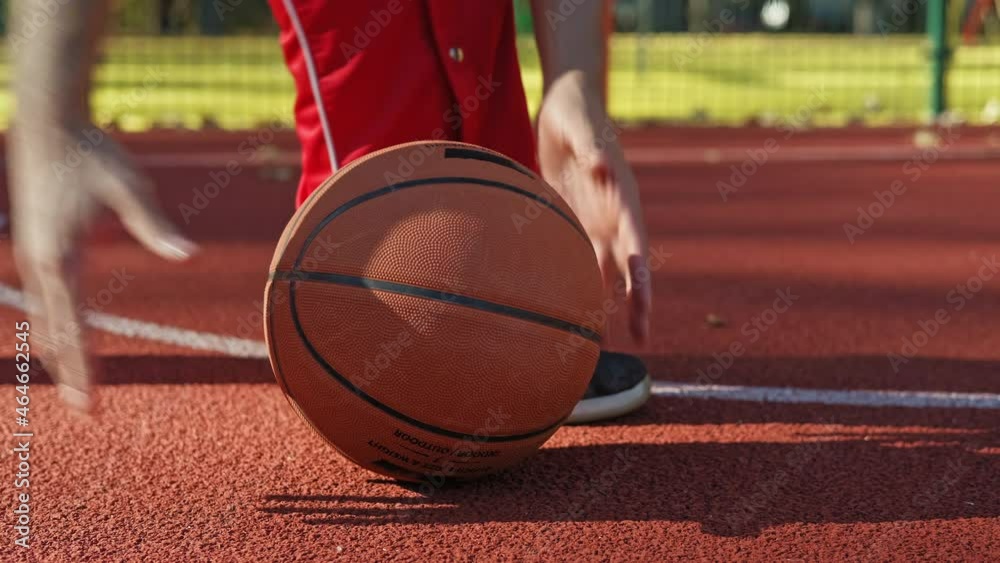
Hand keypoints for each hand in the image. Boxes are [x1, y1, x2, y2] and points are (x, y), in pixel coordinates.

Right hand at [9, 122, 195, 410]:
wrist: (47, 123)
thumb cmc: (91, 153)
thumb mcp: (130, 186)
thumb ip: (155, 226)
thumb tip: (190, 254)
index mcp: (60, 257)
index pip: (73, 327)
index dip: (83, 368)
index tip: (89, 402)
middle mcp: (39, 263)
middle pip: (54, 333)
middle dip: (70, 372)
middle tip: (86, 412)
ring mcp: (32, 255)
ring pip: (43, 319)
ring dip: (59, 352)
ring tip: (75, 386)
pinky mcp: (34, 246)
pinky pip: (43, 299)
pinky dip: (53, 325)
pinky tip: (60, 339)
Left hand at [536, 72, 651, 343]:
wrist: (564, 106)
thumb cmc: (574, 110)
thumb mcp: (580, 123)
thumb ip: (591, 143)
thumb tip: (602, 164)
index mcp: (623, 198)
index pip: (636, 243)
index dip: (641, 275)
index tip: (643, 303)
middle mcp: (615, 215)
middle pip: (629, 266)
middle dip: (637, 302)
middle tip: (642, 340)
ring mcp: (598, 220)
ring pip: (606, 269)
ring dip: (609, 302)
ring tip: (609, 340)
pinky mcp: (577, 220)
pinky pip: (582, 257)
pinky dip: (582, 283)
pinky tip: (575, 309)